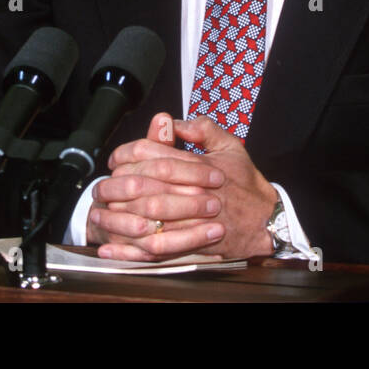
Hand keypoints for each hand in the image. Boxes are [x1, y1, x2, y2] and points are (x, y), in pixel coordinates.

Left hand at [89, 112, 277, 261]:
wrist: (266, 220)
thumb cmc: (247, 183)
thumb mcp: (230, 146)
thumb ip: (203, 128)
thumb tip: (173, 121)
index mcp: (200, 165)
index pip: (155, 153)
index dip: (128, 154)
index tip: (115, 159)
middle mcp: (195, 190)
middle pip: (146, 184)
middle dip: (118, 185)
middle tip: (102, 186)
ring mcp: (194, 218)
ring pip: (150, 215)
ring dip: (121, 215)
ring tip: (102, 213)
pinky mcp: (194, 243)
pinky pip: (159, 246)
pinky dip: (134, 246)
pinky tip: (115, 246)